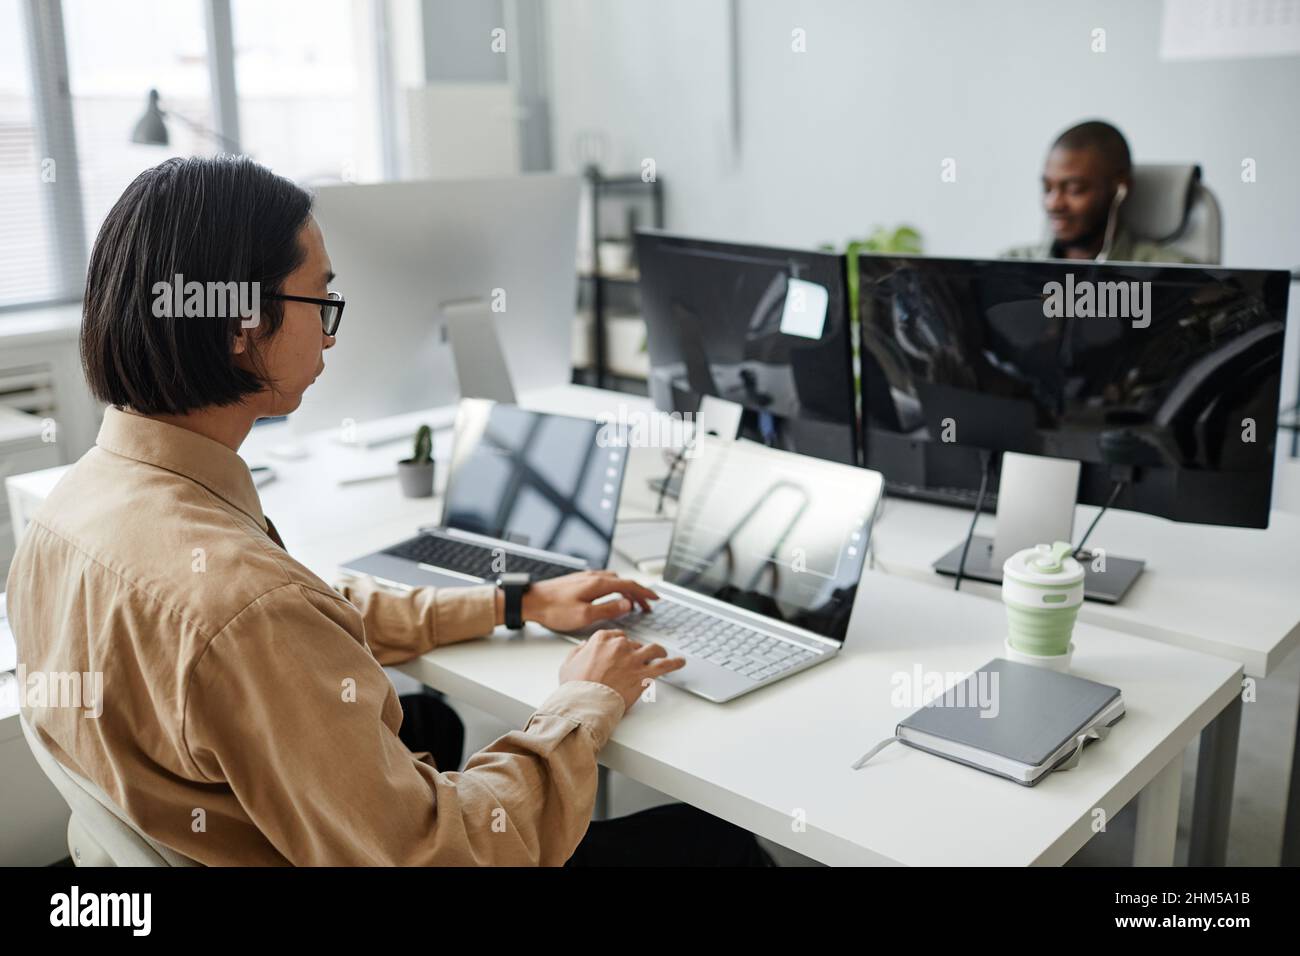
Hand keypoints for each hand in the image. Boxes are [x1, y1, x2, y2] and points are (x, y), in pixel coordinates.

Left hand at [508, 570, 658, 632]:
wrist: (530, 601)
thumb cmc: (554, 610)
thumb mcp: (585, 615)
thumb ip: (608, 610)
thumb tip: (627, 603)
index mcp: (598, 584)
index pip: (629, 585)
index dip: (645, 593)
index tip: (655, 599)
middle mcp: (593, 577)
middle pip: (623, 582)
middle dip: (638, 594)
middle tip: (647, 606)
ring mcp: (585, 578)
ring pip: (613, 581)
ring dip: (626, 591)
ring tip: (631, 604)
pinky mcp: (578, 582)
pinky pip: (603, 582)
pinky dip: (614, 588)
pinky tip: (610, 596)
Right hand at [559, 629, 684, 711]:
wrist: (586, 704)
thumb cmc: (575, 688)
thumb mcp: (568, 664)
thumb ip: (578, 651)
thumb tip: (585, 645)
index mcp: (601, 639)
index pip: (617, 636)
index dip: (621, 644)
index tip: (623, 650)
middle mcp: (620, 645)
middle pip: (635, 644)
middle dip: (637, 652)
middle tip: (638, 661)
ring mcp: (634, 659)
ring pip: (653, 650)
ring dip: (659, 652)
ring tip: (663, 655)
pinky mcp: (644, 675)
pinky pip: (665, 666)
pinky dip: (675, 663)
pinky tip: (681, 662)